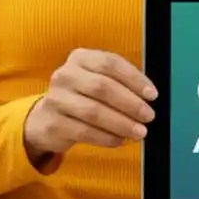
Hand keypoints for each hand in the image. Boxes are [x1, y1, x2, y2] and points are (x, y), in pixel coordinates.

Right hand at [23, 48, 158, 161]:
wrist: (46, 119)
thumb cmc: (82, 97)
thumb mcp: (96, 81)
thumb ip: (120, 83)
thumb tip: (149, 97)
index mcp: (80, 58)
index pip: (110, 63)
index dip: (134, 78)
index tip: (152, 94)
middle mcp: (65, 75)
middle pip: (103, 87)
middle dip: (130, 103)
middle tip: (148, 116)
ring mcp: (56, 99)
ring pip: (94, 111)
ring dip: (121, 123)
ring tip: (139, 131)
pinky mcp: (53, 123)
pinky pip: (84, 132)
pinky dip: (106, 137)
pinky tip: (120, 140)